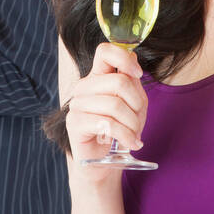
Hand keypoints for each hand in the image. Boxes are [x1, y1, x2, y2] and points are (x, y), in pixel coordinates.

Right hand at [65, 42, 148, 181]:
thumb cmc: (119, 130)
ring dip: (133, 124)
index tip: (138, 75)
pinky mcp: (75, 123)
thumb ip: (131, 81)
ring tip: (134, 135)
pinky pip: (108, 124)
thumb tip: (132, 61)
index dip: (125, 59)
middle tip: (138, 120)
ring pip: (115, 105)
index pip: (105, 51)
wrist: (103, 162)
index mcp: (97, 76)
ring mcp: (77, 104)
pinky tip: (132, 143)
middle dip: (137, 104)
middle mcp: (83, 87)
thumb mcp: (133, 103)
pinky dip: (126, 135)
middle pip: (119, 81)